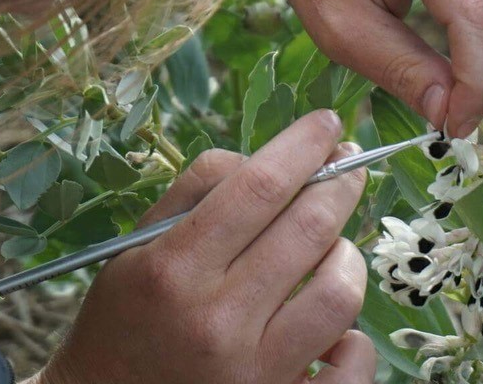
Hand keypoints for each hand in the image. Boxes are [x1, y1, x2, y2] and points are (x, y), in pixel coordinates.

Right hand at [38, 110, 375, 383]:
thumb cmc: (127, 318)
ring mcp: (254, 374)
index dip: (302, 146)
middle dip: (341, 183)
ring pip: (340, 293)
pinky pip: (353, 364)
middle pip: (310, 230)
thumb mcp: (137, 245)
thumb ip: (198, 190)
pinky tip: (334, 325)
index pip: (258, 188)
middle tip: (348, 166)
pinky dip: (355, 337)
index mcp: (174, 270)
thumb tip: (269, 157)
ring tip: (333, 247)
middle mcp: (216, 323)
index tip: (327, 124)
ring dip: (347, 255)